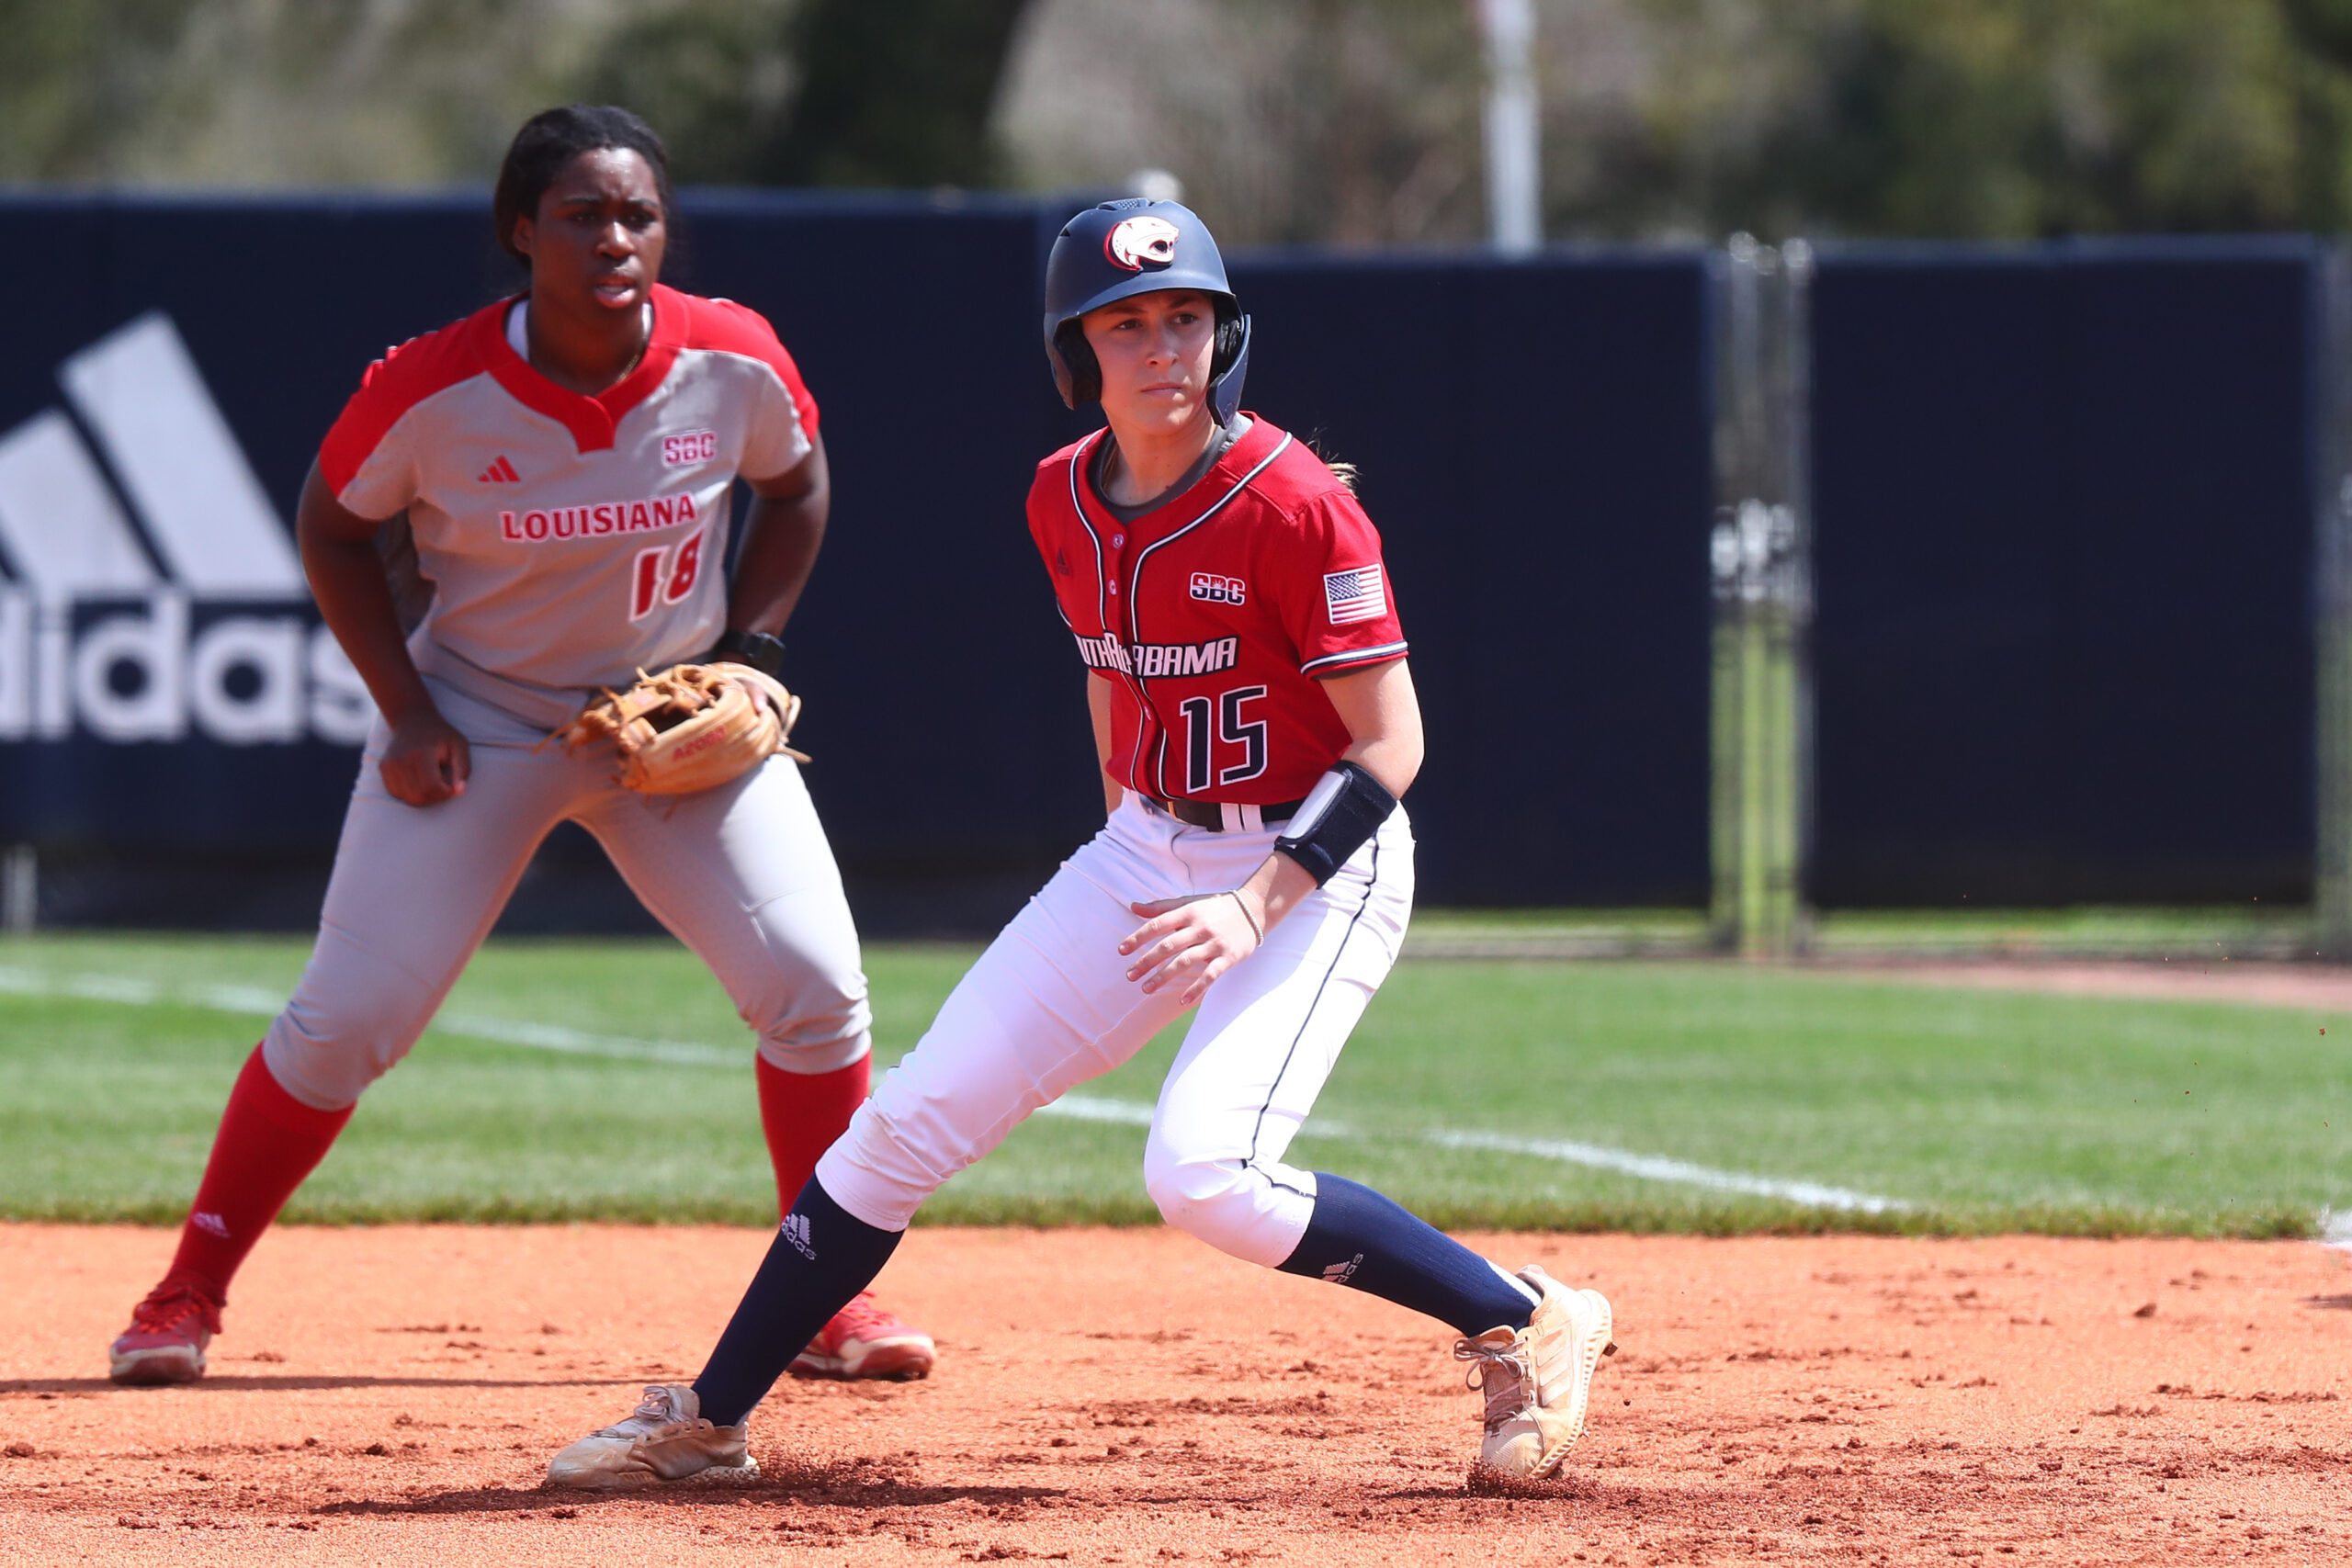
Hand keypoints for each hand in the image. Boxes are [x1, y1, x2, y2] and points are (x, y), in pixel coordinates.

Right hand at [378, 707, 470, 806]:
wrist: (413, 720)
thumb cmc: (441, 735)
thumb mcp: (460, 746)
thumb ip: (463, 770)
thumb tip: (459, 792)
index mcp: (421, 753)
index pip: (431, 787)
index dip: (445, 793)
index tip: (451, 786)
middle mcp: (401, 759)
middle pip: (418, 797)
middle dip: (435, 797)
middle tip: (443, 784)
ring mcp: (389, 764)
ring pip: (408, 798)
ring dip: (423, 796)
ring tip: (431, 780)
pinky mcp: (383, 768)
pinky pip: (397, 793)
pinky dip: (410, 793)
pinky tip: (418, 779)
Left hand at [1120, 889, 1266, 1005]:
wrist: (1254, 909)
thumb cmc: (1216, 907)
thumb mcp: (1189, 903)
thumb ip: (1161, 907)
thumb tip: (1133, 907)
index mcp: (1188, 912)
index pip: (1158, 924)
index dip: (1138, 938)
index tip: (1122, 951)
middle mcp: (1200, 927)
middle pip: (1168, 946)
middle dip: (1146, 962)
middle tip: (1130, 975)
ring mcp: (1214, 943)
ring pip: (1185, 962)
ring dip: (1163, 977)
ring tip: (1145, 989)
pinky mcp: (1228, 958)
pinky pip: (1210, 975)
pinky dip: (1196, 988)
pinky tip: (1181, 1000)